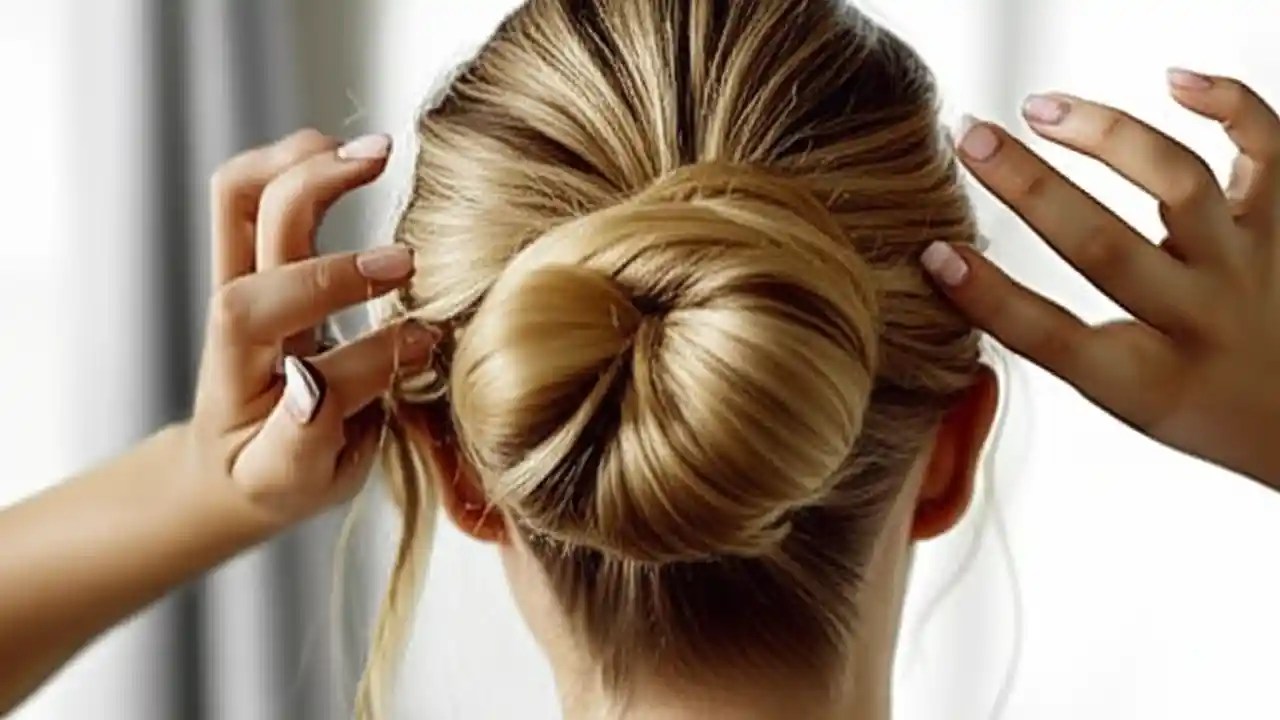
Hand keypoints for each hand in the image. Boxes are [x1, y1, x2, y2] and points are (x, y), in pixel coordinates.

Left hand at [185, 129, 438, 527]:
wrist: (233, 467)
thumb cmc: (274, 476)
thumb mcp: (290, 481)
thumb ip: (305, 437)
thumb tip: (318, 383)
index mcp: (238, 373)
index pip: (264, 314)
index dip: (339, 301)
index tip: (418, 317)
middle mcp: (237, 316)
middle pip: (249, 226)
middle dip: (321, 197)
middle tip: (398, 216)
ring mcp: (247, 281)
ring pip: (244, 192)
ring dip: (304, 161)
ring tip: (375, 152)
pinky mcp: (264, 263)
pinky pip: (256, 190)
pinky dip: (302, 161)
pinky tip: (352, 159)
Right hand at [922, 71, 1279, 485]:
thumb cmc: (1207, 405)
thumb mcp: (1131, 399)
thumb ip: (1065, 346)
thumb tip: (961, 277)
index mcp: (1147, 382)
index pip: (1052, 338)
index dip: (987, 295)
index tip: (934, 252)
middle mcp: (1201, 321)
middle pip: (1104, 246)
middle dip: (1028, 185)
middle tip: (970, 137)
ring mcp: (1249, 267)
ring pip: (1180, 183)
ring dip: (1104, 135)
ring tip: (1042, 109)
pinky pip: (1268, 148)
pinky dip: (1228, 101)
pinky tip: (1173, 78)